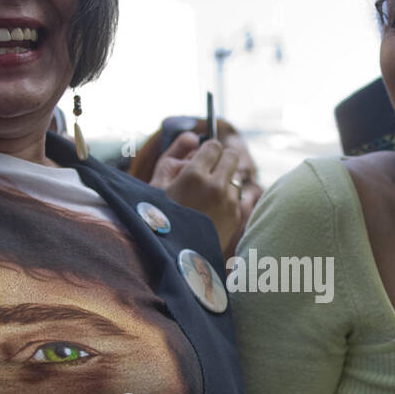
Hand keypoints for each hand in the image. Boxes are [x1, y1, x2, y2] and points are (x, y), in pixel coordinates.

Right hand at [151, 132, 242, 253]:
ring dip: (224, 182)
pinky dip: (226, 200)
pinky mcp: (236, 217)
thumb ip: (175, 153)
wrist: (172, 257)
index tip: (199, 159)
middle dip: (220, 160)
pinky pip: (236, 197)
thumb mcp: (157, 182)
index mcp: (194, 176)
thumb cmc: (157, 218)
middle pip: (232, 156)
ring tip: (204, 199)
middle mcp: (216, 187)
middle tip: (206, 172)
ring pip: (235, 178)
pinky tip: (210, 213)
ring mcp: (229, 203)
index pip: (214, 145)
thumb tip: (193, 136)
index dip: (206, 151)